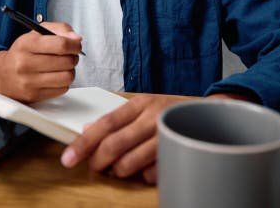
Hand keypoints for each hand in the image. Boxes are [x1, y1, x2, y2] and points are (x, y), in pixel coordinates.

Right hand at [0, 22, 81, 102]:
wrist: (2, 74)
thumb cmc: (22, 53)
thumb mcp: (36, 33)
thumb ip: (59, 30)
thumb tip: (76, 39)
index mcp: (27, 44)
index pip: (61, 44)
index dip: (74, 45)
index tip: (76, 45)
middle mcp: (25, 63)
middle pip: (66, 61)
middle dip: (73, 57)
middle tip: (69, 55)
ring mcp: (29, 81)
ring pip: (67, 77)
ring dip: (70, 71)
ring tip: (63, 67)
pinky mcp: (34, 95)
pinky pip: (62, 89)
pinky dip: (63, 82)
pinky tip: (55, 77)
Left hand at [60, 92, 256, 183]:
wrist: (211, 114)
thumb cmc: (171, 111)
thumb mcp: (143, 107)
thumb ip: (116, 119)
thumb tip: (86, 129)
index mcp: (140, 104)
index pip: (104, 124)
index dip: (83, 143)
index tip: (68, 158)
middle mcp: (152, 117)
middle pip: (114, 145)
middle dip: (98, 161)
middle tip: (95, 168)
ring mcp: (165, 135)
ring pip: (130, 163)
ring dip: (120, 171)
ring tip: (120, 168)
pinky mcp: (177, 153)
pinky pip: (150, 174)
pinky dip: (143, 176)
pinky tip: (145, 168)